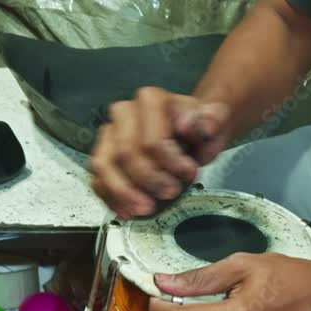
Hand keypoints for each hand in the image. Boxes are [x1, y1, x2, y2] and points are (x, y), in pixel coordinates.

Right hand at [89, 87, 230, 217]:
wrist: (189, 132)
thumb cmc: (197, 128)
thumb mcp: (213, 122)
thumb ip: (211, 120)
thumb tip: (199, 124)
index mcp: (150, 100)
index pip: (152, 139)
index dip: (170, 162)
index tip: (189, 173)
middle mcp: (124, 113)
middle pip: (126, 153)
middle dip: (149, 179)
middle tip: (171, 192)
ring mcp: (109, 135)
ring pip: (104, 166)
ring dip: (124, 192)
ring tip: (145, 208)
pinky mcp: (103, 156)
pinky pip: (97, 179)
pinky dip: (111, 198)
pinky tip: (128, 210)